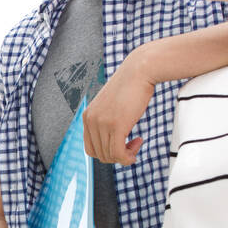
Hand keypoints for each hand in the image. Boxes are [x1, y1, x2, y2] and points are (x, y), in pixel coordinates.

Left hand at [84, 49, 154, 164]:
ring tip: (137, 142)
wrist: (139, 70)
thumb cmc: (130, 86)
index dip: (107, 153)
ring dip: (125, 155)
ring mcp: (102, 123)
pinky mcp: (115, 125)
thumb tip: (112, 142)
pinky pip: (118, 154)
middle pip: (100, 155)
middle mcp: (91, 120)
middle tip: (132, 145)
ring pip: (110, 156)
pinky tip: (138, 143)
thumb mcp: (112, 106)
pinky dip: (128, 157)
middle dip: (117, 156)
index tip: (122, 146)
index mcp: (87, 116)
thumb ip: (107, 121)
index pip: (90, 149)